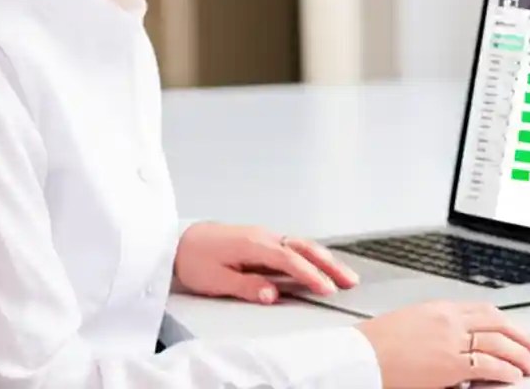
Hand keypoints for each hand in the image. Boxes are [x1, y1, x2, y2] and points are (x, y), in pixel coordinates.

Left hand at [173, 223, 358, 303]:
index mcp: (253, 244)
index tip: (326, 288)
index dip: (310, 275)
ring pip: (302, 245)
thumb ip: (246, 285)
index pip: (290, 260)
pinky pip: (293, 246)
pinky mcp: (263, 240)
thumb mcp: (215, 279)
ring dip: (324, 259)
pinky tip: (320, 264)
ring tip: (343, 274)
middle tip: (349, 280)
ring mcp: (265, 236)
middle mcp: (264, 236)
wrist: (180, 240)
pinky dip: (311, 255)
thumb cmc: (195, 258)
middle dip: (329, 264)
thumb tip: (271, 294)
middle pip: (304, 248)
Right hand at [357, 301, 529, 387]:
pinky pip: (488, 365)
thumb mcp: (408, 324)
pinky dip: (505, 370)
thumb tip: (452, 342)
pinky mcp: (450, 364)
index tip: (514, 330)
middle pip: (497, 323)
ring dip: (519, 355)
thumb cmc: (375, 344)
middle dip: (520, 335)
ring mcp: (451, 341)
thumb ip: (435, 328)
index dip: (505, 321)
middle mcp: (449, 320)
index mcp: (439, 308)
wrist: (360, 356)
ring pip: (498, 343)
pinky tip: (514, 376)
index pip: (483, 310)